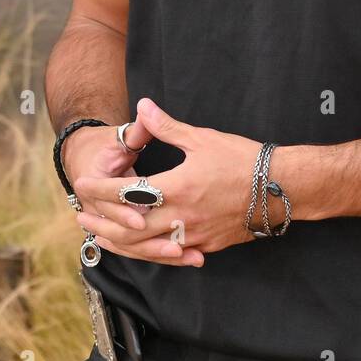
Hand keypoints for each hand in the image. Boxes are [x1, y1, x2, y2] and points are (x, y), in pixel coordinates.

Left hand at [72, 98, 283, 262]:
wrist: (279, 187)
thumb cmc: (243, 159)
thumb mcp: (202, 138)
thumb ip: (167, 126)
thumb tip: (143, 107)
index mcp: (177, 188)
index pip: (124, 193)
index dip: (98, 190)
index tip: (82, 185)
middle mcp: (181, 216)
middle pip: (128, 230)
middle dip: (100, 225)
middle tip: (81, 219)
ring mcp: (193, 235)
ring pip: (145, 249)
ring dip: (118, 244)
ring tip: (101, 235)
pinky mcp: (205, 245)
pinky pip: (170, 253)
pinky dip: (149, 252)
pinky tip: (140, 247)